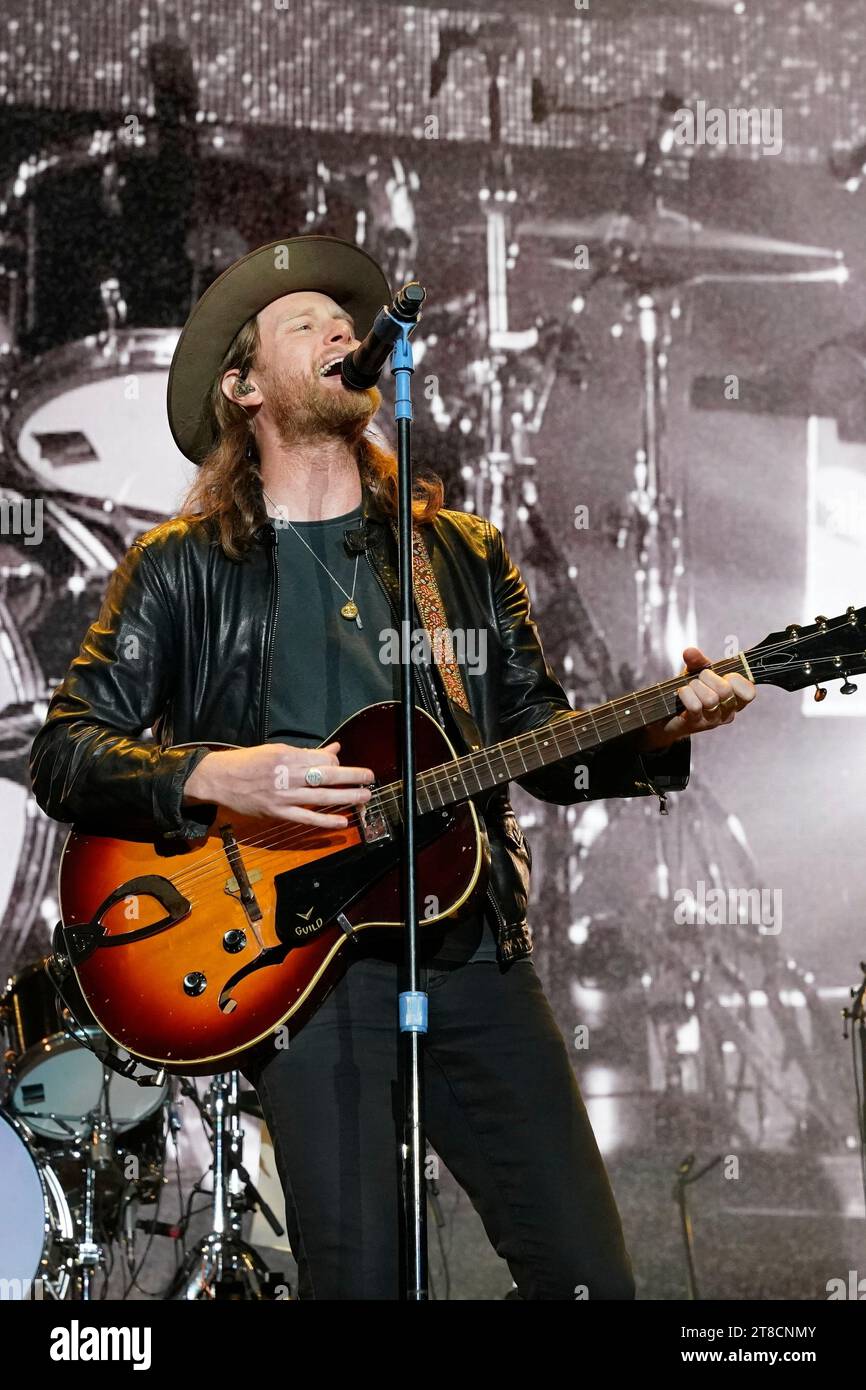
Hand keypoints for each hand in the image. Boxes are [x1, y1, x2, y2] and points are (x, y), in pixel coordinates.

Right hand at [183, 741, 374, 829]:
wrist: (218, 779)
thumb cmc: (247, 762)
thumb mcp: (275, 750)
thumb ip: (306, 753)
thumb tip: (334, 750)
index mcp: (287, 755)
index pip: (322, 759)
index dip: (336, 763)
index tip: (342, 766)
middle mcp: (288, 774)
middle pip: (327, 775)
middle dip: (352, 776)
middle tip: (370, 777)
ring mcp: (283, 795)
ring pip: (321, 797)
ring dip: (346, 797)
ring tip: (365, 797)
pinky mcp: (277, 812)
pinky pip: (306, 818)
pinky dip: (325, 821)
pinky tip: (342, 821)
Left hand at [636, 645, 756, 751]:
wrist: (671, 712)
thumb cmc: (692, 691)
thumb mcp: (698, 672)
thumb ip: (698, 661)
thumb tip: (690, 651)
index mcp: (736, 699)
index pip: (749, 692)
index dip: (736, 680)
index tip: (724, 675)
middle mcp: (728, 712)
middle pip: (726, 691)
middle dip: (708, 677)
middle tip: (700, 677)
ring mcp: (713, 720)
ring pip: (710, 699)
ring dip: (696, 686)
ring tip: (690, 686)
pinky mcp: (696, 724)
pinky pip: (695, 706)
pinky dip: (686, 694)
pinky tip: (682, 692)